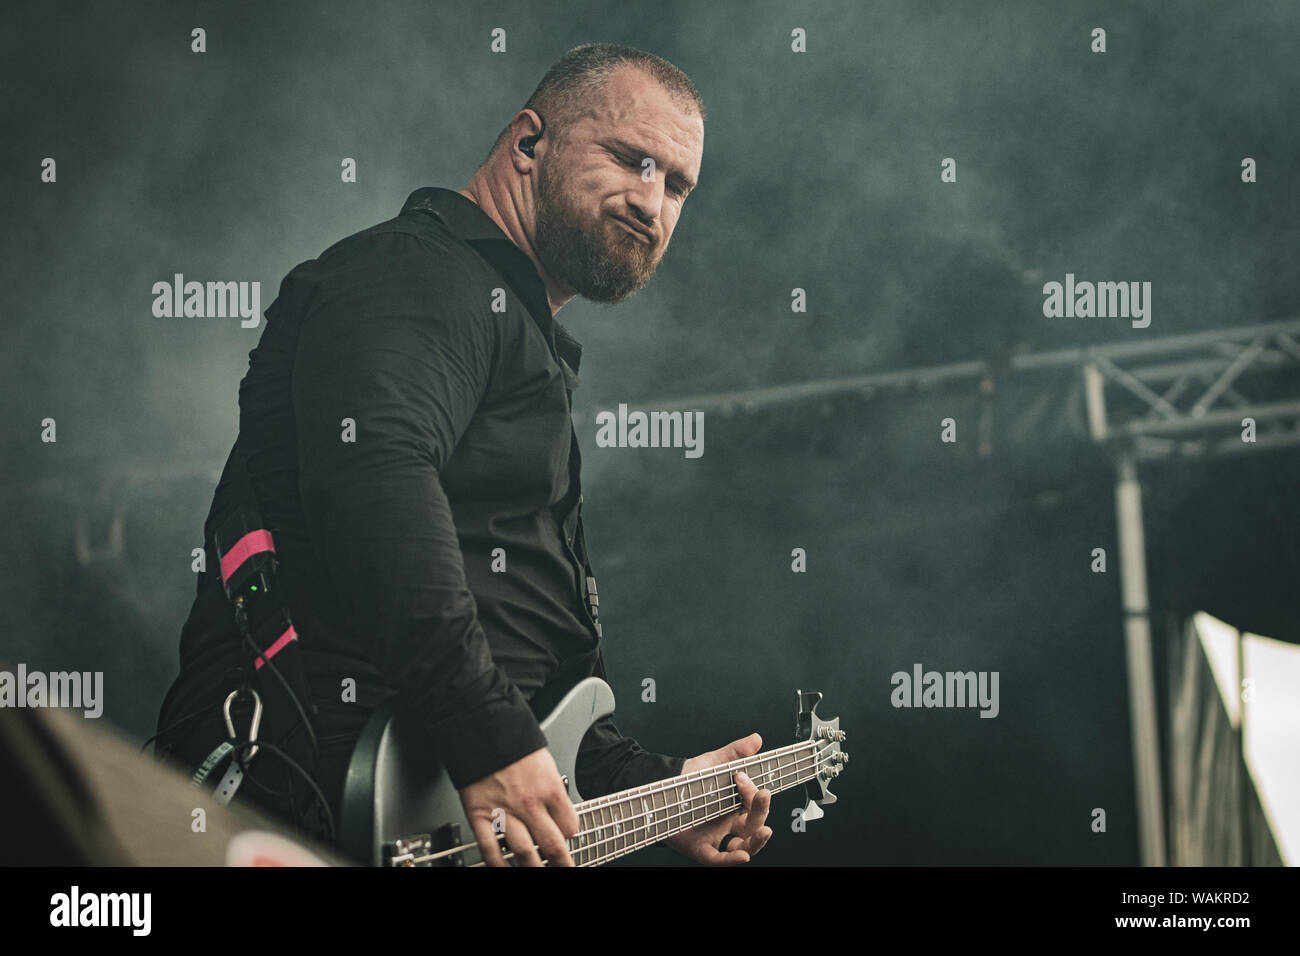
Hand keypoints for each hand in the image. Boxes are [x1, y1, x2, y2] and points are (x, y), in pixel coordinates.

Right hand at [458, 747, 579, 865]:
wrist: (481, 728)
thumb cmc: (513, 741)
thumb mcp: (545, 762)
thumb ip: (551, 788)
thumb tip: (555, 809)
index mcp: (550, 789)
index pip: (570, 827)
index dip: (569, 835)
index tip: (566, 838)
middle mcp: (530, 804)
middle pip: (552, 846)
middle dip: (561, 863)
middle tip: (563, 869)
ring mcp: (504, 812)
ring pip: (524, 852)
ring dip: (532, 868)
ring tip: (537, 873)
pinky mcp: (480, 814)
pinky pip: (490, 848)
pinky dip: (497, 865)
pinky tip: (504, 870)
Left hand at [663, 732, 772, 864]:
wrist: (660, 789)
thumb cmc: (689, 779)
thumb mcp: (713, 763)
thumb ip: (735, 752)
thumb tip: (757, 739)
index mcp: (736, 805)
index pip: (753, 803)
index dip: (752, 791)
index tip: (740, 776)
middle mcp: (729, 824)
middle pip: (753, 824)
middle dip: (761, 810)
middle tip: (764, 794)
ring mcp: (717, 837)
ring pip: (744, 845)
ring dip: (757, 841)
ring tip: (765, 831)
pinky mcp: (701, 849)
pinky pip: (718, 859)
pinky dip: (732, 859)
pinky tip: (743, 856)